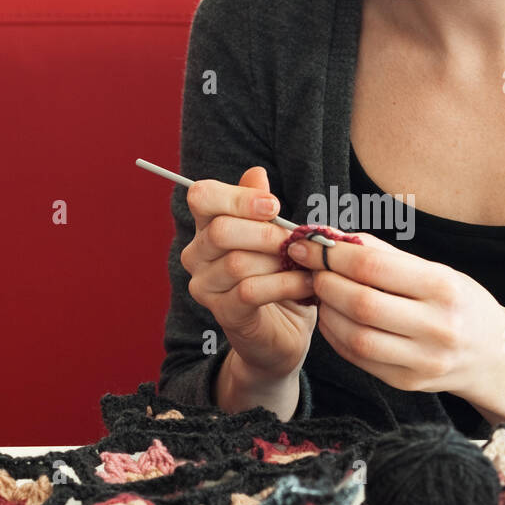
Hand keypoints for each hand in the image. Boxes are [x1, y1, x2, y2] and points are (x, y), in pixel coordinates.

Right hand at [181, 165, 317, 381]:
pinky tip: (306, 284)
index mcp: (208, 226)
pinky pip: (251, 291)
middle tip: (296, 240)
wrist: (284, 332)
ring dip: (280, 261)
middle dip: (265, 233)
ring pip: (237, 262)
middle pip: (221, 230)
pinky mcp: (224, 313)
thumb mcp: (276, 237)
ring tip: (307, 265)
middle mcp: (197, 254)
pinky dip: (285, 284)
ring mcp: (206, 286)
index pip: (202, 196)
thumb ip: (262, 207)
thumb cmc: (279, 276)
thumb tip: (256, 172)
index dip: (237, 196)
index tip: (274, 207)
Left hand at [285, 228, 504, 397]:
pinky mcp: (408, 382)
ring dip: (327, 311)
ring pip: (355, 335)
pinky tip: (333, 318)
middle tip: (311, 269)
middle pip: (360, 303)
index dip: (332, 254)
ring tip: (322, 293)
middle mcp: (437, 326)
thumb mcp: (437, 271)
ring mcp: (422, 360)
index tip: (309, 244)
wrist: (496, 356)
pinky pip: (358, 358)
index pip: (373, 266)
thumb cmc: (460, 304)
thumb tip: (335, 237)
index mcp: (443, 287)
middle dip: (325, 281)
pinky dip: (336, 335)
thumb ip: (385, 255)